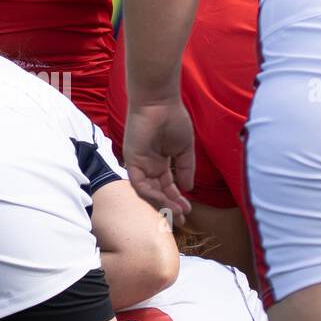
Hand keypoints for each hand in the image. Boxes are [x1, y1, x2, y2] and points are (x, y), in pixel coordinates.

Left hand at [124, 99, 194, 221]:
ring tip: (177, 212)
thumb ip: (186, 168)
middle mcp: (148, 166)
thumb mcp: (184, 149)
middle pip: (158, 192)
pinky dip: (151, 193)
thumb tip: (188, 188)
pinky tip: (166, 200)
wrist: (160, 102)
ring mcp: (139, 164)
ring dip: (162, 203)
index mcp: (160, 162)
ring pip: (149, 191)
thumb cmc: (173, 119)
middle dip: (170, 206)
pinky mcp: (131, 160)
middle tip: (183, 218)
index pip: (167, 186)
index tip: (188, 210)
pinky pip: (139, 183)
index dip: (177, 199)